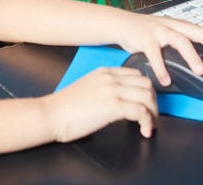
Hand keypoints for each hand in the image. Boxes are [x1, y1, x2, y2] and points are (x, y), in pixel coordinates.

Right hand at [42, 67, 156, 141]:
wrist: (50, 115)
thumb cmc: (64, 108)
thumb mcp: (88, 88)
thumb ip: (105, 89)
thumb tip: (121, 101)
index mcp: (104, 72)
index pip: (137, 75)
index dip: (146, 91)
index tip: (146, 105)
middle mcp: (110, 78)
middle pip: (146, 84)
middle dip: (153, 102)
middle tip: (151, 117)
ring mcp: (112, 90)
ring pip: (147, 96)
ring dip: (153, 113)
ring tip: (149, 126)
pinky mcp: (112, 105)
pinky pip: (141, 111)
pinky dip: (147, 122)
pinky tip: (143, 131)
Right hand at [115, 13, 202, 85]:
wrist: (121, 23)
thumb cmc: (145, 31)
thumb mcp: (166, 33)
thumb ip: (180, 44)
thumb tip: (197, 62)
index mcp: (179, 26)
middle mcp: (172, 26)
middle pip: (198, 32)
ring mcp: (158, 31)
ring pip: (180, 41)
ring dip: (192, 56)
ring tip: (201, 70)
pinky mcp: (145, 39)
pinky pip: (155, 54)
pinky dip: (161, 68)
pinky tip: (166, 80)